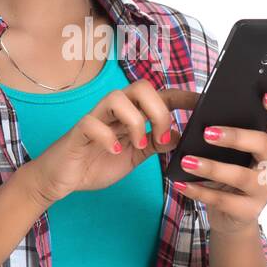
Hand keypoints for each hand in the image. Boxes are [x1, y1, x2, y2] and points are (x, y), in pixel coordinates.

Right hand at [27, 80, 199, 204]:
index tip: (203, 102)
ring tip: (138, 145)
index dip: (182, 96)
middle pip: (141, 87)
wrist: (63, 178)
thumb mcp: (136, 156)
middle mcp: (114, 111)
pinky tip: (115, 151)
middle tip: (162, 138)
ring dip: (134, 122)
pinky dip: (107, 136)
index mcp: (131, 115)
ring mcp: (96, 119)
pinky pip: (92, 123)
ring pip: (117, 98)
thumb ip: (156, 144)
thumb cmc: (98, 162)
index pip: (160, 96)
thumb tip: (180, 136)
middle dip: (158, 110)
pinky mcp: (78, 132)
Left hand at [172, 92, 266, 234]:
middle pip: (263, 144)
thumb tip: (199, 117)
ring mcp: (265, 189)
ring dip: (211, 167)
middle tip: (207, 133)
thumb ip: (223, 135)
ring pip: (240, 176)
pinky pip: (223, 200)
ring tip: (186, 161)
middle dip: (236, 136)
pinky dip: (199, 191)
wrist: (231, 218)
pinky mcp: (250, 211)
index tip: (264, 96)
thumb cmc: (228, 177)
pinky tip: (181, 184)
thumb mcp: (230, 155)